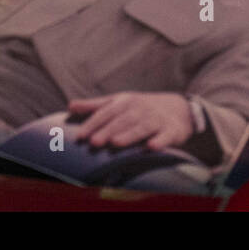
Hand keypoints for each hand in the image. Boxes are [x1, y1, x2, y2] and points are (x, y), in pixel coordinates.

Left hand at [70, 92, 195, 150]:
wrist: (178, 108)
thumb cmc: (141, 107)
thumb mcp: (119, 102)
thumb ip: (95, 106)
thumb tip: (70, 106)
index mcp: (125, 102)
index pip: (107, 112)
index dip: (93, 123)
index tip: (80, 136)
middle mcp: (140, 109)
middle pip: (122, 120)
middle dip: (108, 130)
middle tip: (94, 142)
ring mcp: (157, 119)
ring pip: (142, 127)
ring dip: (129, 135)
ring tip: (116, 143)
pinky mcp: (172, 130)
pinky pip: (166, 136)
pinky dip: (160, 141)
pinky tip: (152, 147)